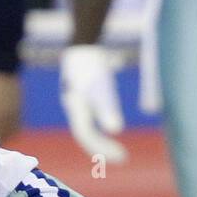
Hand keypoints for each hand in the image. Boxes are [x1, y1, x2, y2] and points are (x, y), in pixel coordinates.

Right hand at [60, 44, 126, 162]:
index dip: (102, 149)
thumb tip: (116, 130)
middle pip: (86, 134)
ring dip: (102, 138)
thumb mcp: (101, 86)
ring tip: (119, 145)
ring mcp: (76, 99)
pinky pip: (91, 112)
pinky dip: (103, 120)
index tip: (122, 157)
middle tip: (123, 157)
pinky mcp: (83, 91)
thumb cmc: (92, 63)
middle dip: (103, 147)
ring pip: (88, 125)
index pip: (86, 136)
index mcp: (75, 108)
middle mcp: (73, 106)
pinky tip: (113, 125)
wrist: (83, 39)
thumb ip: (107, 108)